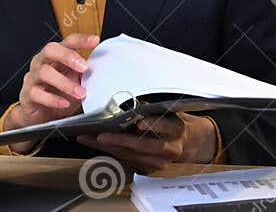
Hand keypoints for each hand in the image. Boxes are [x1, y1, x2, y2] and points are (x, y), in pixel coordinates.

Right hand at [3, 33, 99, 152]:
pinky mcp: (27, 94)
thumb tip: (109, 73)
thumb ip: (88, 76)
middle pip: (50, 49)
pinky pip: (37, 93)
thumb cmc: (59, 95)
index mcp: (56, 57)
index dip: (81, 40)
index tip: (95, 41)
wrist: (40, 117)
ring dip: (65, 82)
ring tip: (81, 93)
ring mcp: (33, 77)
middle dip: (68, 56)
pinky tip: (65, 103)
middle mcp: (42, 62)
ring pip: (44, 72)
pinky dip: (53, 99)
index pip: (67, 42)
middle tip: (84, 67)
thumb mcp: (76, 83)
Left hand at [76, 112, 217, 172]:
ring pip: (131, 156)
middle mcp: (169, 148)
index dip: (153, 125)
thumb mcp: (167, 111)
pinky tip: (95, 145)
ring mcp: (160, 162)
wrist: (187, 143)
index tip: (139, 123)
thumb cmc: (172, 122)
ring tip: (88, 139)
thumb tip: (128, 104)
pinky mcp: (150, 170)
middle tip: (100, 136)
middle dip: (119, 141)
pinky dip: (110, 152)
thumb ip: (150, 109)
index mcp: (176, 129)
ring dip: (107, 148)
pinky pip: (127, 161)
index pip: (165, 126)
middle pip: (142, 146)